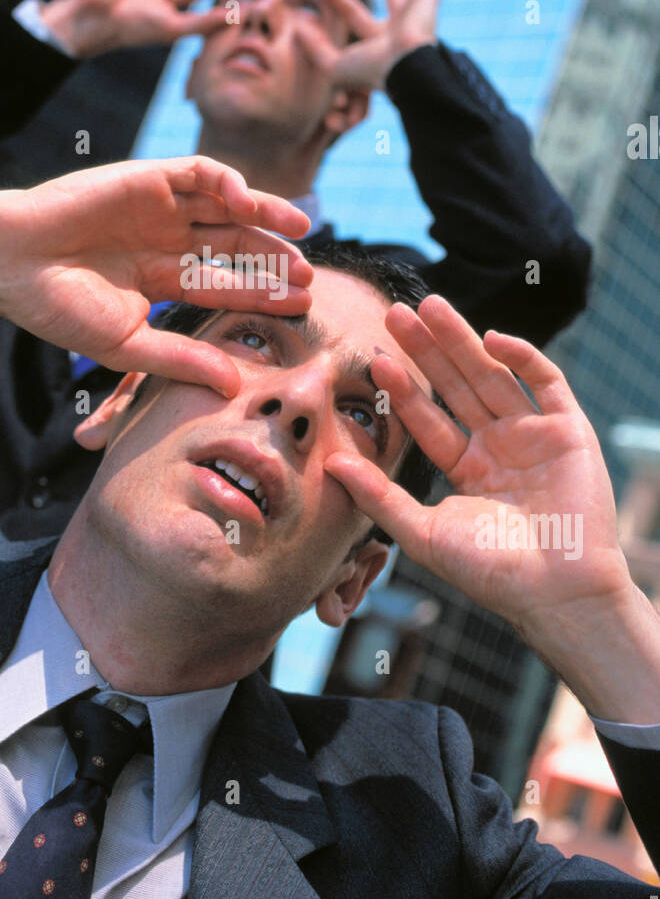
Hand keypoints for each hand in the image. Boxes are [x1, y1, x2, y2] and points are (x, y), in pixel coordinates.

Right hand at [0, 157, 312, 396]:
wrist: (11, 262)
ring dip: (264, 215)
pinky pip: (200, 173)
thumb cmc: (57, 307)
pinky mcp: (148, 177)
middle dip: (271, 258)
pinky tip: (249, 202)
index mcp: (160, 280)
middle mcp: (165, 240)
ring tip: (299, 230)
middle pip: (233, 245)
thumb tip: (235, 385)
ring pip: (226, 206)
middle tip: (307, 275)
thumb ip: (180, 359)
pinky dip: (229, 182)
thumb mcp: (126, 343)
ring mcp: (158, 207)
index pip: (224, 284)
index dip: (262, 293)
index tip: (301, 305)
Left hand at [295, 0, 449, 92]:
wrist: (406, 66)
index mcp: (378, 41)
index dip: (338, 0)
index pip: (355, 15)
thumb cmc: (371, 69)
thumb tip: (297, 30)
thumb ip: (314, 49)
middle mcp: (400, 27)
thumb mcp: (333, 65)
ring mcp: (417, 15)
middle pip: (392, 0)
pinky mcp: (430, 2)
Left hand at [325, 296, 659, 720]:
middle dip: (427, 349)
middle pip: (456, 386)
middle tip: (394, 311)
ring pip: (492, 374)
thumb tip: (329, 463)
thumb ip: (378, 496)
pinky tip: (491, 338)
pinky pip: (545, 382)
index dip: (402, 390)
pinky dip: (522, 357)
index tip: (374, 360)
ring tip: (430, 306)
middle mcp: (499, 447)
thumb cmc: (491, 572)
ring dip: (462, 339)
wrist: (556, 592)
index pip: (428, 419)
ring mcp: (534, 436)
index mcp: (468, 469)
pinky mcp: (569, 430)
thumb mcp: (422, 532)